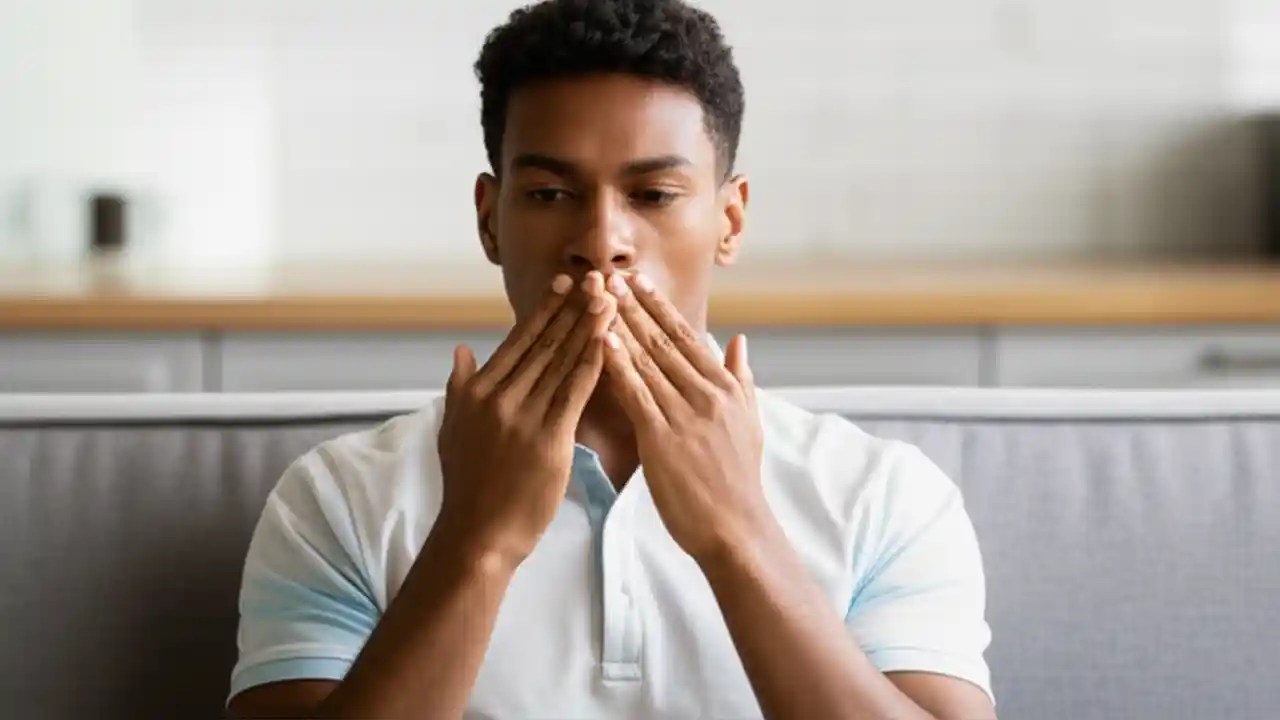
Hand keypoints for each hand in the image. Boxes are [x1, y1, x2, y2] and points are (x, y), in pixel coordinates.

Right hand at [436, 271, 616, 566]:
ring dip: (589, 326)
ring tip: (610, 297)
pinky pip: (576, 391)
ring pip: (562, 361)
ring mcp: (523, 417)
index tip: (564, 284)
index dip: (544, 311)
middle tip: (597, 277)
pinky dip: (594, 362)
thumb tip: (461, 350)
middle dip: (573, 308)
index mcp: (476, 392)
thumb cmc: (468, 490)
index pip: (517, 342)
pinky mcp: (549, 439)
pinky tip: (611, 340)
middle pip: (543, 343)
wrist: (478, 536)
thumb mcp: (451, 432)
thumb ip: (458, 388)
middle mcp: (498, 397)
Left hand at [602, 272, 767, 564]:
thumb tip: (738, 342)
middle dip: (632, 305)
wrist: (736, 529)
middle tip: (606, 275)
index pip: (687, 336)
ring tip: (596, 296)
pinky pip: (635, 393)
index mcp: (726, 388)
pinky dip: (617, 363)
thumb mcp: (751, 422)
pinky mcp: (662, 438)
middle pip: (662, 340)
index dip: (659, 307)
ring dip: (619, 324)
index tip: (637, 281)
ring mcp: (685, 414)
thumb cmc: (739, 482)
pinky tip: (599, 340)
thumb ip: (743, 379)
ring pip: (646, 359)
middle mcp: (707, 393)